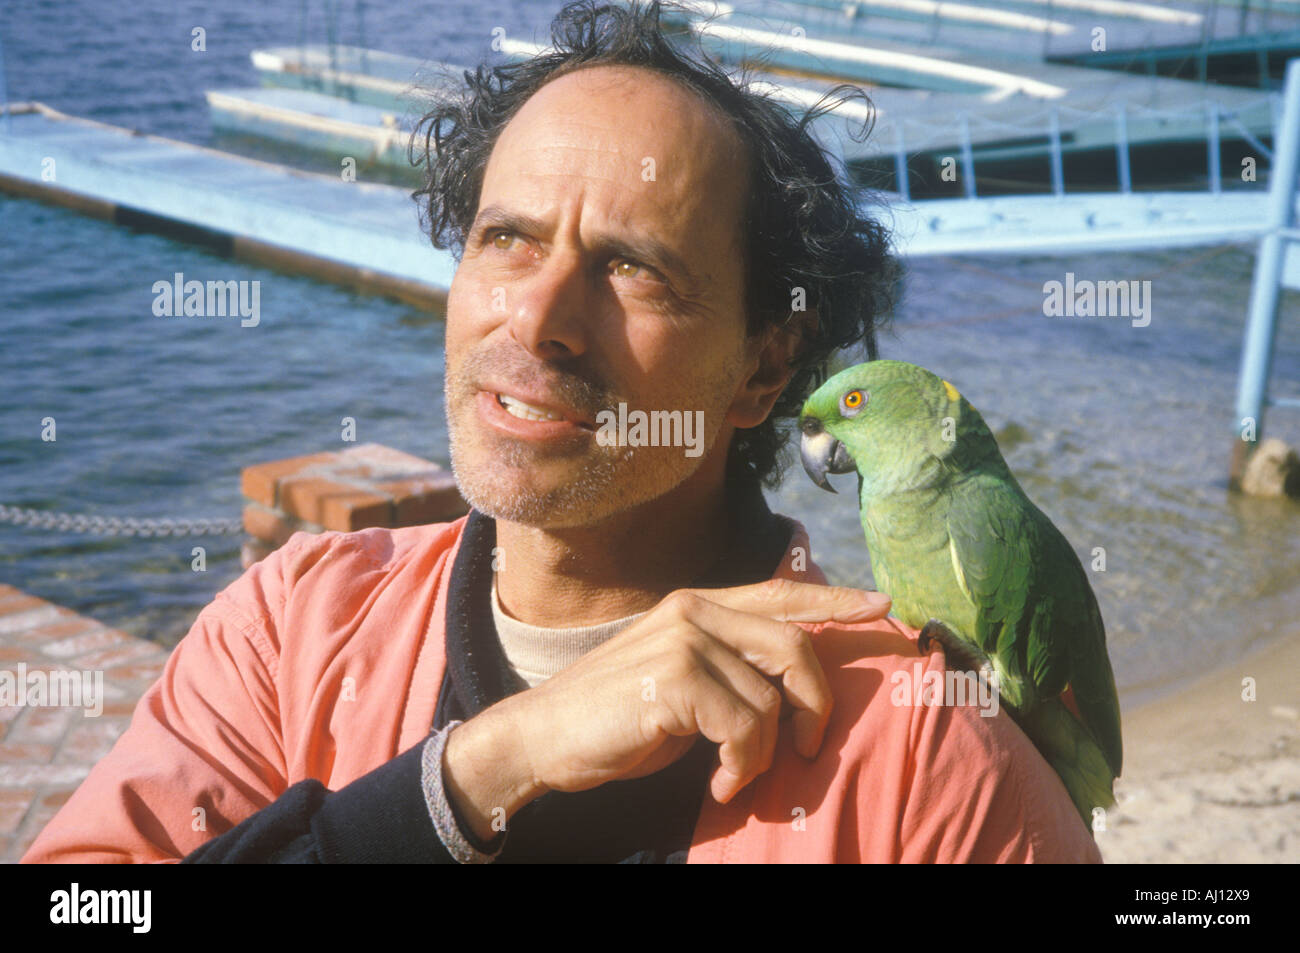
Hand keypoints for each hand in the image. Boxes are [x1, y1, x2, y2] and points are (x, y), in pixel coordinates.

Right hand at [442, 579, 890, 841]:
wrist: (544, 736)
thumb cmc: (616, 718)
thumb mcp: (681, 681)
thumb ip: (729, 667)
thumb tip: (792, 687)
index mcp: (696, 604)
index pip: (780, 593)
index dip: (833, 601)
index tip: (881, 606)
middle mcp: (693, 609)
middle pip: (794, 646)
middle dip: (816, 704)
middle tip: (810, 749)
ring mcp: (684, 639)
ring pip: (771, 700)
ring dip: (764, 754)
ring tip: (734, 775)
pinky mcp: (676, 678)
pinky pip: (746, 727)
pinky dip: (743, 766)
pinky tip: (720, 783)